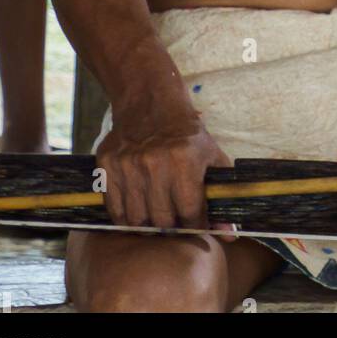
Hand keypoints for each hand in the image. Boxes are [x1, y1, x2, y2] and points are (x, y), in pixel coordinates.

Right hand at [95, 104, 231, 230]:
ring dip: (148, 225)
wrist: (150, 103)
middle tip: (176, 223)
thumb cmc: (187, 135)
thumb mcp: (211, 158)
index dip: (195, 226)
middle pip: (162, 220)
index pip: (190, 213)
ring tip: (156, 217)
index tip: (196, 227)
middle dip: (172, 227)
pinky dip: (125, 217)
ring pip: (136, 219)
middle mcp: (154, 162)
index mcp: (184, 159)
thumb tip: (229, 235)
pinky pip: (114, 208)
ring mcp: (127, 164)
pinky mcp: (107, 165)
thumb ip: (220, 197)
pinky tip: (137, 209)